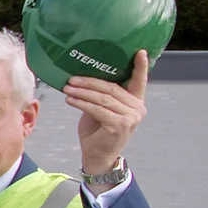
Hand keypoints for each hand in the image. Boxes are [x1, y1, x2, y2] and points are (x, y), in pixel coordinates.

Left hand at [65, 49, 146, 177]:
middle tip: (72, 78)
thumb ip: (102, 95)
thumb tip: (84, 77)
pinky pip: (97, 109)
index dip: (140, 66)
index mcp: (135, 101)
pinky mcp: (119, 125)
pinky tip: (70, 99)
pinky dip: (82, 103)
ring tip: (67, 87)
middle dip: (90, 81)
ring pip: (103, 98)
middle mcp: (137, 108)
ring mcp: (130, 117)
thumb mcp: (101, 109)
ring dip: (82, 91)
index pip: (139, 81)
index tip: (140, 51)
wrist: (98, 156)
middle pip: (112, 88)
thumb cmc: (98, 131)